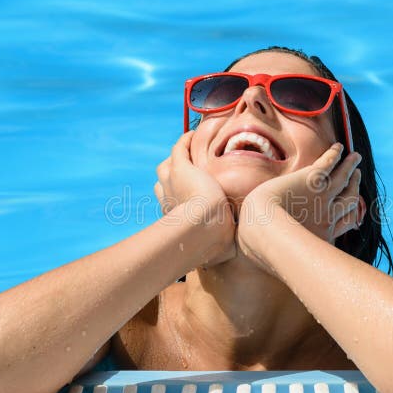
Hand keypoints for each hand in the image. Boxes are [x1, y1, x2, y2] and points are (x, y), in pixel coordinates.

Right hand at [154, 131, 235, 264]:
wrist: (205, 227)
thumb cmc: (212, 243)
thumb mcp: (217, 249)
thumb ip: (222, 250)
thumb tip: (230, 256)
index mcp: (173, 216)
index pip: (168, 202)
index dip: (176, 196)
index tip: (188, 193)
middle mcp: (168, 198)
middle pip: (162, 182)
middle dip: (172, 177)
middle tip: (187, 172)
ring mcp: (171, 181)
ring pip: (167, 165)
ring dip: (177, 158)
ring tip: (189, 151)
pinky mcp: (180, 167)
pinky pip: (179, 148)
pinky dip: (184, 142)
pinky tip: (193, 136)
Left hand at [237, 142, 363, 258]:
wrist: (263, 229)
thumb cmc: (264, 246)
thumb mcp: (280, 256)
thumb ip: (280, 255)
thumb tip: (266, 262)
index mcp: (323, 234)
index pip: (346, 221)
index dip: (353, 211)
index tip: (356, 206)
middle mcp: (327, 214)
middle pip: (349, 198)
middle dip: (354, 186)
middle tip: (357, 175)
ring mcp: (322, 196)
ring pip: (343, 177)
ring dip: (350, 166)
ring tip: (355, 157)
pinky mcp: (311, 179)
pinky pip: (328, 163)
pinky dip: (334, 154)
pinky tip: (338, 147)